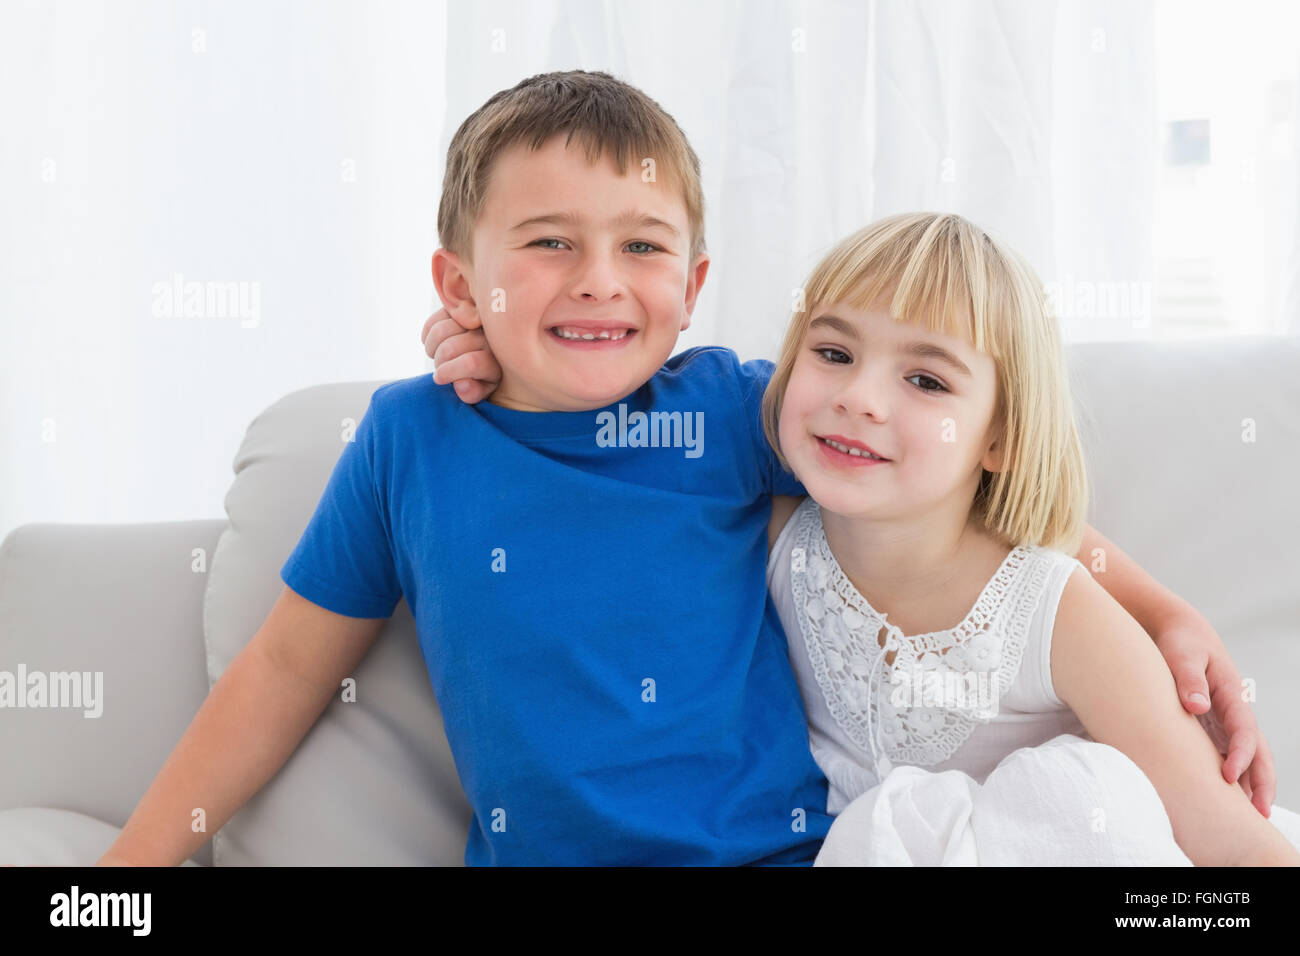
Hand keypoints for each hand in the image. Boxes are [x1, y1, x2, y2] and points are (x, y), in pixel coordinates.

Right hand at [421, 308, 500, 403]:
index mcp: (498, 357)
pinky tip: (434, 343)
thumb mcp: (481, 389)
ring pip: (440, 331)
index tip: (439, 378)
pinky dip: (428, 332)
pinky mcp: (462, 305)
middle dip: (438, 363)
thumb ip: (472, 392)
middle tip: (441, 368)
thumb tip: (461, 384)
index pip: (471, 363)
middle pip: (450, 348)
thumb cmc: (483, 376)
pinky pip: (436, 318)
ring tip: (437, 356)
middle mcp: (490, 334)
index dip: (448, 373)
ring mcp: (475, 317)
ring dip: (432, 348)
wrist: (489, 350)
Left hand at [1153, 611, 1274, 816]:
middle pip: (1257, 751)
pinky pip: (1226, 755)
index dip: (1240, 755)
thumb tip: (1196, 706)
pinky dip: (1231, 776)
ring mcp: (1225, 721)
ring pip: (1246, 757)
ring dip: (1250, 784)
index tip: (1229, 777)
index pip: (1244, 731)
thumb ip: (1188, 678)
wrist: (1179, 633)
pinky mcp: (1212, 726)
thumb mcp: (1182, 654)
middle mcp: (1234, 712)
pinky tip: (1224, 798)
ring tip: (1248, 817)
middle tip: (1259, 813)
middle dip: (1261, 781)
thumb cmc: (1180, 642)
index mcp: (1232, 695)